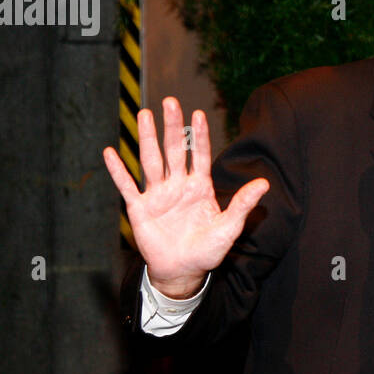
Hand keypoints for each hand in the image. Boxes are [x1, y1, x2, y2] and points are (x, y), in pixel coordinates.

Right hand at [102, 97, 268, 297]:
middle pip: (174, 150)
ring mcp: (158, 195)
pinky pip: (127, 186)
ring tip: (144, 114)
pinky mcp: (140, 208)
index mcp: (200, 187)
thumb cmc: (207, 250)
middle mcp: (178, 185)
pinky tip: (110, 152)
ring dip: (147, 138)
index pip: (200, 155)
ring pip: (151, 161)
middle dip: (172, 126)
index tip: (199, 114)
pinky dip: (118, 171)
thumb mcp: (229, 228)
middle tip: (170, 101)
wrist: (183, 271)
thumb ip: (242, 204)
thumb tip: (264, 183)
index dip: (200, 135)